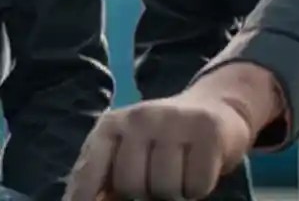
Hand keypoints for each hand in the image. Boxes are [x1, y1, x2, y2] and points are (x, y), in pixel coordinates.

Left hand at [65, 64, 281, 200]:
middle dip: (144, 193)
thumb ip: (105, 177)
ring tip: (179, 170)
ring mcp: (173, 121)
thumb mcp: (128, 151)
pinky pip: (196, 185)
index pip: (90, 169)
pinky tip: (198, 167)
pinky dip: (198, 188)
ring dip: (174, 191)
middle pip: (130, 186)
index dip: (83, 197)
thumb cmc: (162, 140)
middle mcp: (139, 117)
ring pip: (165, 189)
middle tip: (157, 176)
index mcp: (111, 125)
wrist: (214, 106)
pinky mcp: (207, 130)